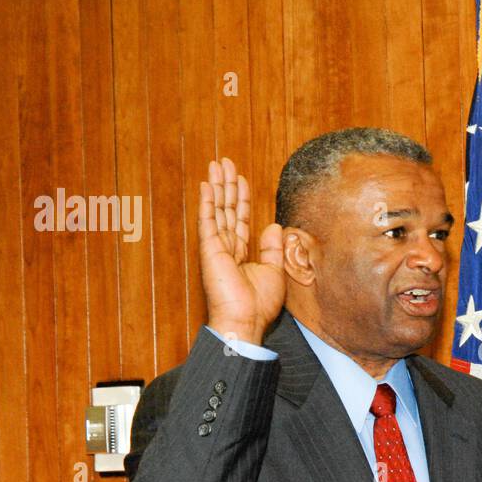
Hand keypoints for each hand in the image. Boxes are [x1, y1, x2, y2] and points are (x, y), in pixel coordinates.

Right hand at [200, 158, 285, 344]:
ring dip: (217, 186)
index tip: (241, 178)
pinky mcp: (209, 248)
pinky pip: (208, 220)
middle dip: (227, 185)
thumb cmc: (259, 304)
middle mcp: (227, 247)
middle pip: (227, 209)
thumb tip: (274, 226)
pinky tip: (206, 185)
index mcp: (242, 253)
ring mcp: (216, 247)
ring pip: (217, 209)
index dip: (242, 198)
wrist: (245, 319)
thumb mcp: (275, 271)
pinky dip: (206, 201)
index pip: (241, 219)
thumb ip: (273, 248)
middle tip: (225, 162)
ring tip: (217, 164)